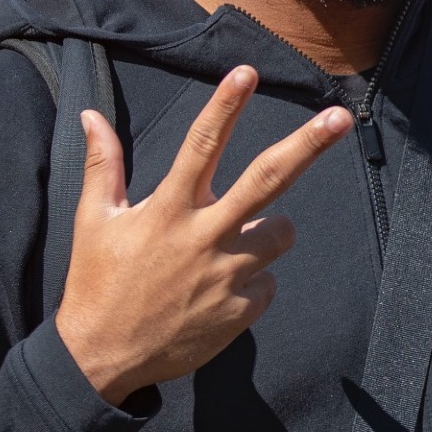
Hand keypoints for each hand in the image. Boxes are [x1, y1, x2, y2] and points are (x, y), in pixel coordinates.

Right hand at [54, 66, 351, 406]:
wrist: (102, 359)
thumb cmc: (97, 284)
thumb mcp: (94, 221)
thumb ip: (103, 165)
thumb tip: (91, 115)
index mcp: (167, 211)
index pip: (200, 147)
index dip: (225, 106)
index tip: (246, 72)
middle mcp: (203, 238)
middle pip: (266, 181)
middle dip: (307, 146)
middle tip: (339, 117)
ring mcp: (227, 276)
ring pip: (280, 233)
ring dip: (270, 229)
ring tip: (235, 240)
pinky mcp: (241, 311)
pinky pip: (267, 281)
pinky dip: (251, 279)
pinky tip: (218, 291)